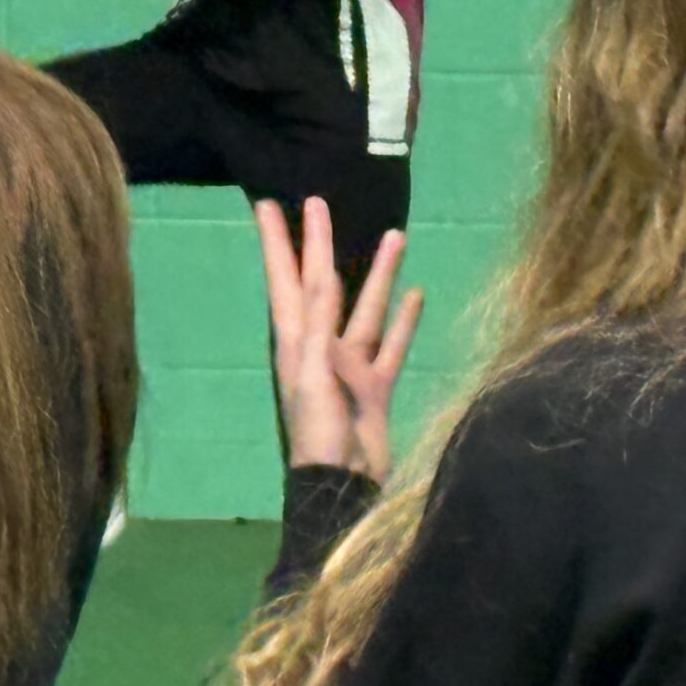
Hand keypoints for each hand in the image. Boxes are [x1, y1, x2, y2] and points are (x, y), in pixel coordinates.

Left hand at [256, 198, 422, 482]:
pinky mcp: (377, 386)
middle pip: (322, 284)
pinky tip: (417, 294)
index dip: (277, 243)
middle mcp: (321, 345)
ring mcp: (351, 365)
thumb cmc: (318, 431)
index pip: (285, 280)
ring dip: (380, 274)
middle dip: (320, 244)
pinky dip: (404, 322)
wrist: (343, 484)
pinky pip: (392, 345)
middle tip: (319, 201)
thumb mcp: (312, 374)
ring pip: (367, 309)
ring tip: (396, 234)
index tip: (268, 204)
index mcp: (296, 341)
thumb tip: (324, 276)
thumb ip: (319, 325)